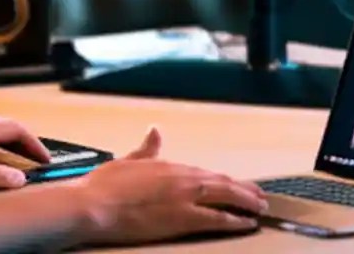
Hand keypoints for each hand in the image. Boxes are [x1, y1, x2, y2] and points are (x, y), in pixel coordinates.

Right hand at [74, 127, 267, 245]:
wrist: (92, 205)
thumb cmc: (102, 186)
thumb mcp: (127, 161)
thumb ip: (146, 149)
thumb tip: (155, 131)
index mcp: (169, 166)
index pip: (205, 174)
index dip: (224, 180)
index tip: (236, 184)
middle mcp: (183, 178)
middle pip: (222, 182)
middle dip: (243, 190)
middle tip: (260, 197)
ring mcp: (185, 197)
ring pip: (225, 197)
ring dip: (246, 202)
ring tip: (260, 208)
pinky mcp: (182, 218)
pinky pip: (217, 218)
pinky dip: (236, 219)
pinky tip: (247, 222)